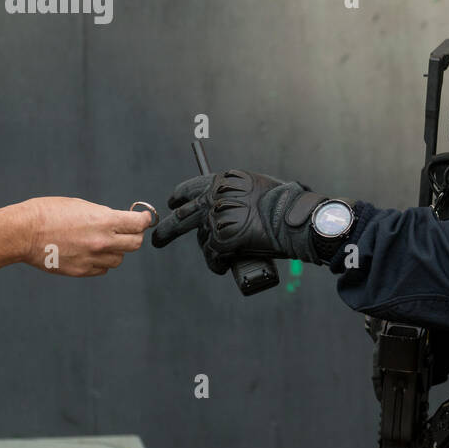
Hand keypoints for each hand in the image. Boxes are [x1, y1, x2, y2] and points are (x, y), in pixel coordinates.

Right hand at [19, 197, 151, 276]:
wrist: (22, 233)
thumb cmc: (48, 213)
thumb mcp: (81, 206)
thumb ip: (103, 216)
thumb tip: (118, 222)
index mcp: (104, 221)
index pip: (138, 224)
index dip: (144, 220)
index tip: (144, 218)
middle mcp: (102, 242)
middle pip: (135, 244)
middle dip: (133, 236)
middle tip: (127, 231)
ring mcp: (92, 258)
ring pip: (119, 259)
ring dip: (115, 251)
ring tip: (101, 243)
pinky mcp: (81, 271)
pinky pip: (102, 269)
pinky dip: (100, 262)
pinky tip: (89, 253)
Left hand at [150, 169, 328, 271]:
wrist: (291, 217)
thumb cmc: (281, 203)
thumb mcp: (254, 186)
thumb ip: (235, 193)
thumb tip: (228, 206)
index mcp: (221, 181)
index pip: (189, 189)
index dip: (179, 198)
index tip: (173, 204)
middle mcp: (213, 198)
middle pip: (182, 216)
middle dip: (167, 229)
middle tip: (158, 239)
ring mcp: (216, 220)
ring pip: (202, 240)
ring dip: (210, 249)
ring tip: (221, 258)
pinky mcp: (221, 240)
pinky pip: (213, 256)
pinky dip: (217, 263)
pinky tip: (223, 266)